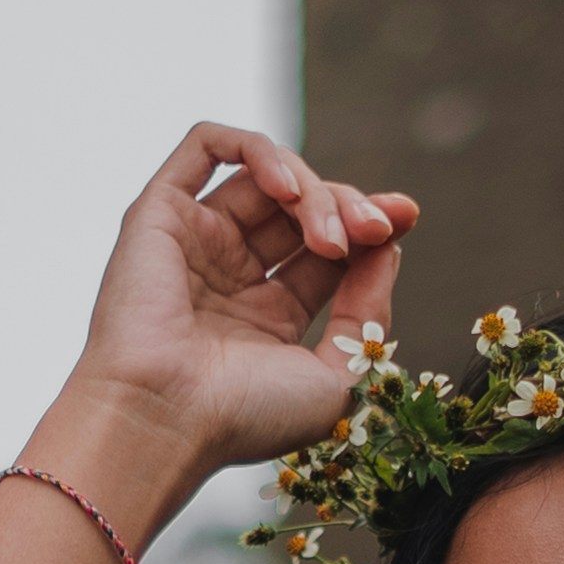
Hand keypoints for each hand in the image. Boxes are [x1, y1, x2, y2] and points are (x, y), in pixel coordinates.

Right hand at [58, 123, 418, 502]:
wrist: (165, 418)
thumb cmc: (244, 418)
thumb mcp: (336, 377)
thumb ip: (368, 314)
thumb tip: (387, 248)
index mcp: (267, 317)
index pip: (329, 250)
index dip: (370, 226)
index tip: (404, 216)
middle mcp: (230, 276)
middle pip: (303, 208)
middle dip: (348, 206)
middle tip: (373, 229)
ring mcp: (195, 241)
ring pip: (266, 176)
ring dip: (312, 189)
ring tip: (328, 234)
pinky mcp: (159, 213)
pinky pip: (206, 145)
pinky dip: (256, 149)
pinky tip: (286, 186)